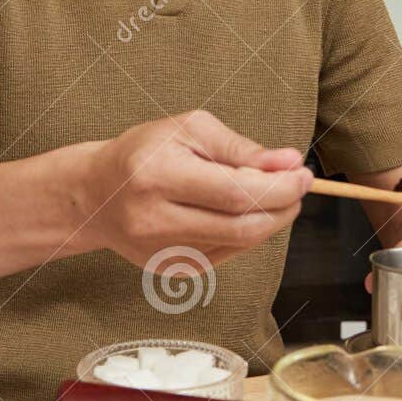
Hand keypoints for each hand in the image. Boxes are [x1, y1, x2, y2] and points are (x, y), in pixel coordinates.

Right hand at [79, 109, 311, 268]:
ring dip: (270, 219)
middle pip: (242, 226)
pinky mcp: (172, 270)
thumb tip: (288, 162)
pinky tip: (243, 212)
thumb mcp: (190, 130)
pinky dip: (247, 232)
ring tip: (273, 193)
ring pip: (240, 243)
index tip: (303, 173)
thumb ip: (241, 148)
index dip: (279, 187)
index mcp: (157, 178)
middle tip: (298, 185)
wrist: (98, 195)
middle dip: (283, 206)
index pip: (235, 194)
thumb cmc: (145, 152)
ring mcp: (163, 253)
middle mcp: (156, 222)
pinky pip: (228, 253)